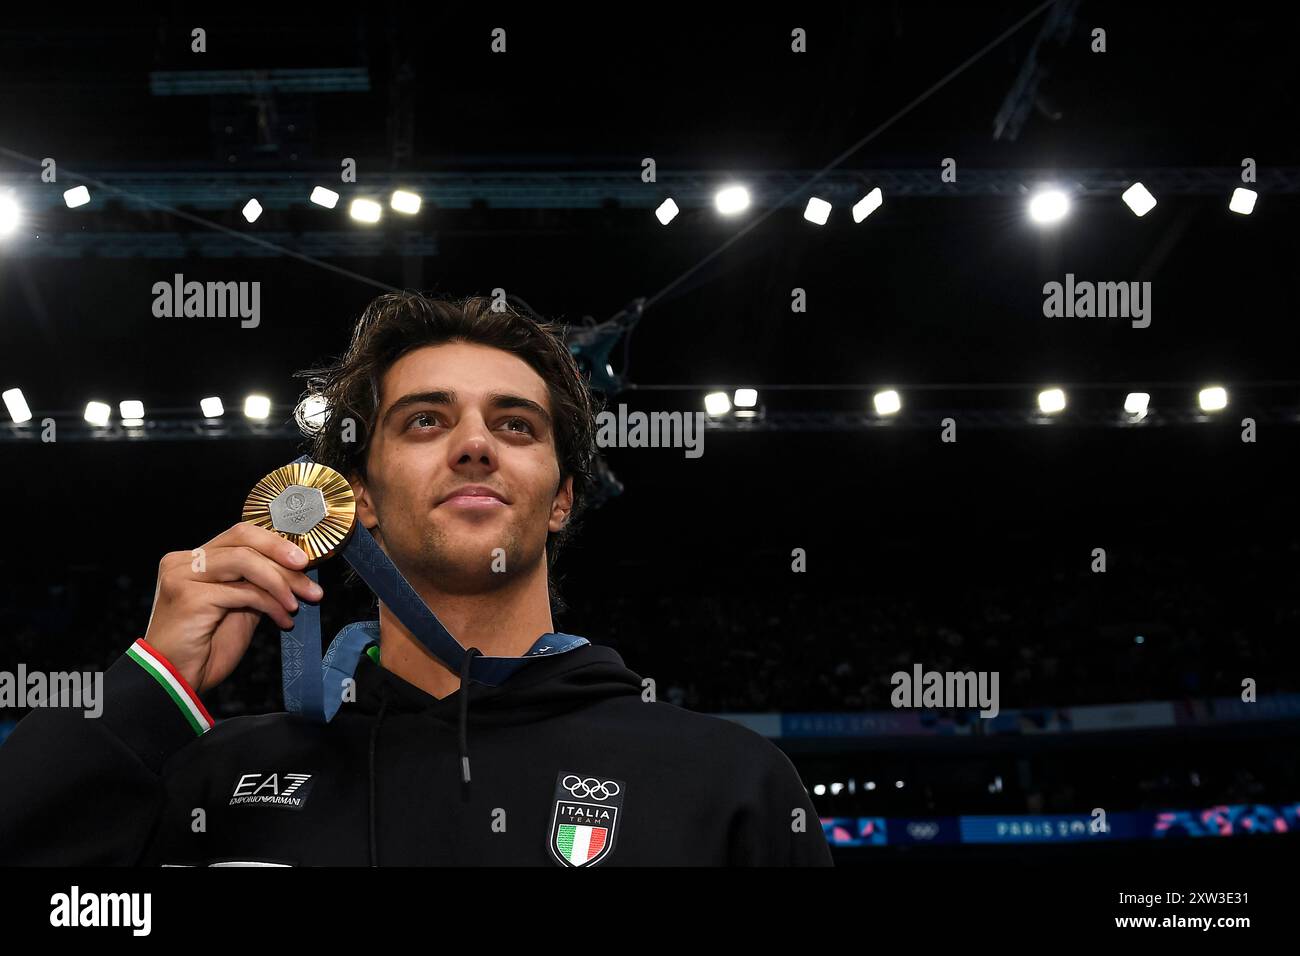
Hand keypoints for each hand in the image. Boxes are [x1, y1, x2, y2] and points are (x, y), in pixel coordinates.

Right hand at [142, 521, 323, 694]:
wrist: (176, 681)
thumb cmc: (206, 647)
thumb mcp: (239, 607)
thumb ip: (257, 584)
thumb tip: (295, 569)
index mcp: (194, 558)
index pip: (241, 534)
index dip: (277, 543)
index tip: (305, 561)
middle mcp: (184, 561)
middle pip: (244, 539)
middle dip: (283, 556)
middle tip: (309, 576)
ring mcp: (183, 576)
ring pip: (245, 560)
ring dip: (280, 581)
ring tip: (298, 604)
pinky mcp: (190, 596)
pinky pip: (243, 591)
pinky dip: (271, 603)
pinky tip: (283, 619)